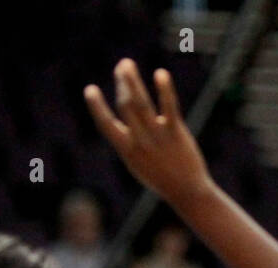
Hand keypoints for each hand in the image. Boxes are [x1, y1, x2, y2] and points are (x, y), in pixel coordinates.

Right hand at [84, 59, 212, 207]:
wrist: (188, 193)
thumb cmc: (161, 177)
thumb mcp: (138, 163)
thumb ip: (128, 141)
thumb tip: (124, 120)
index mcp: (127, 150)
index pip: (106, 124)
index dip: (96, 106)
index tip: (90, 89)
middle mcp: (140, 142)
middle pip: (126, 106)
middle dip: (122, 83)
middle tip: (122, 65)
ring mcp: (158, 137)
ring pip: (142, 104)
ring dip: (133, 81)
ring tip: (127, 64)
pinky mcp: (177, 134)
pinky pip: (169, 108)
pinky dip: (164, 90)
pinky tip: (160, 74)